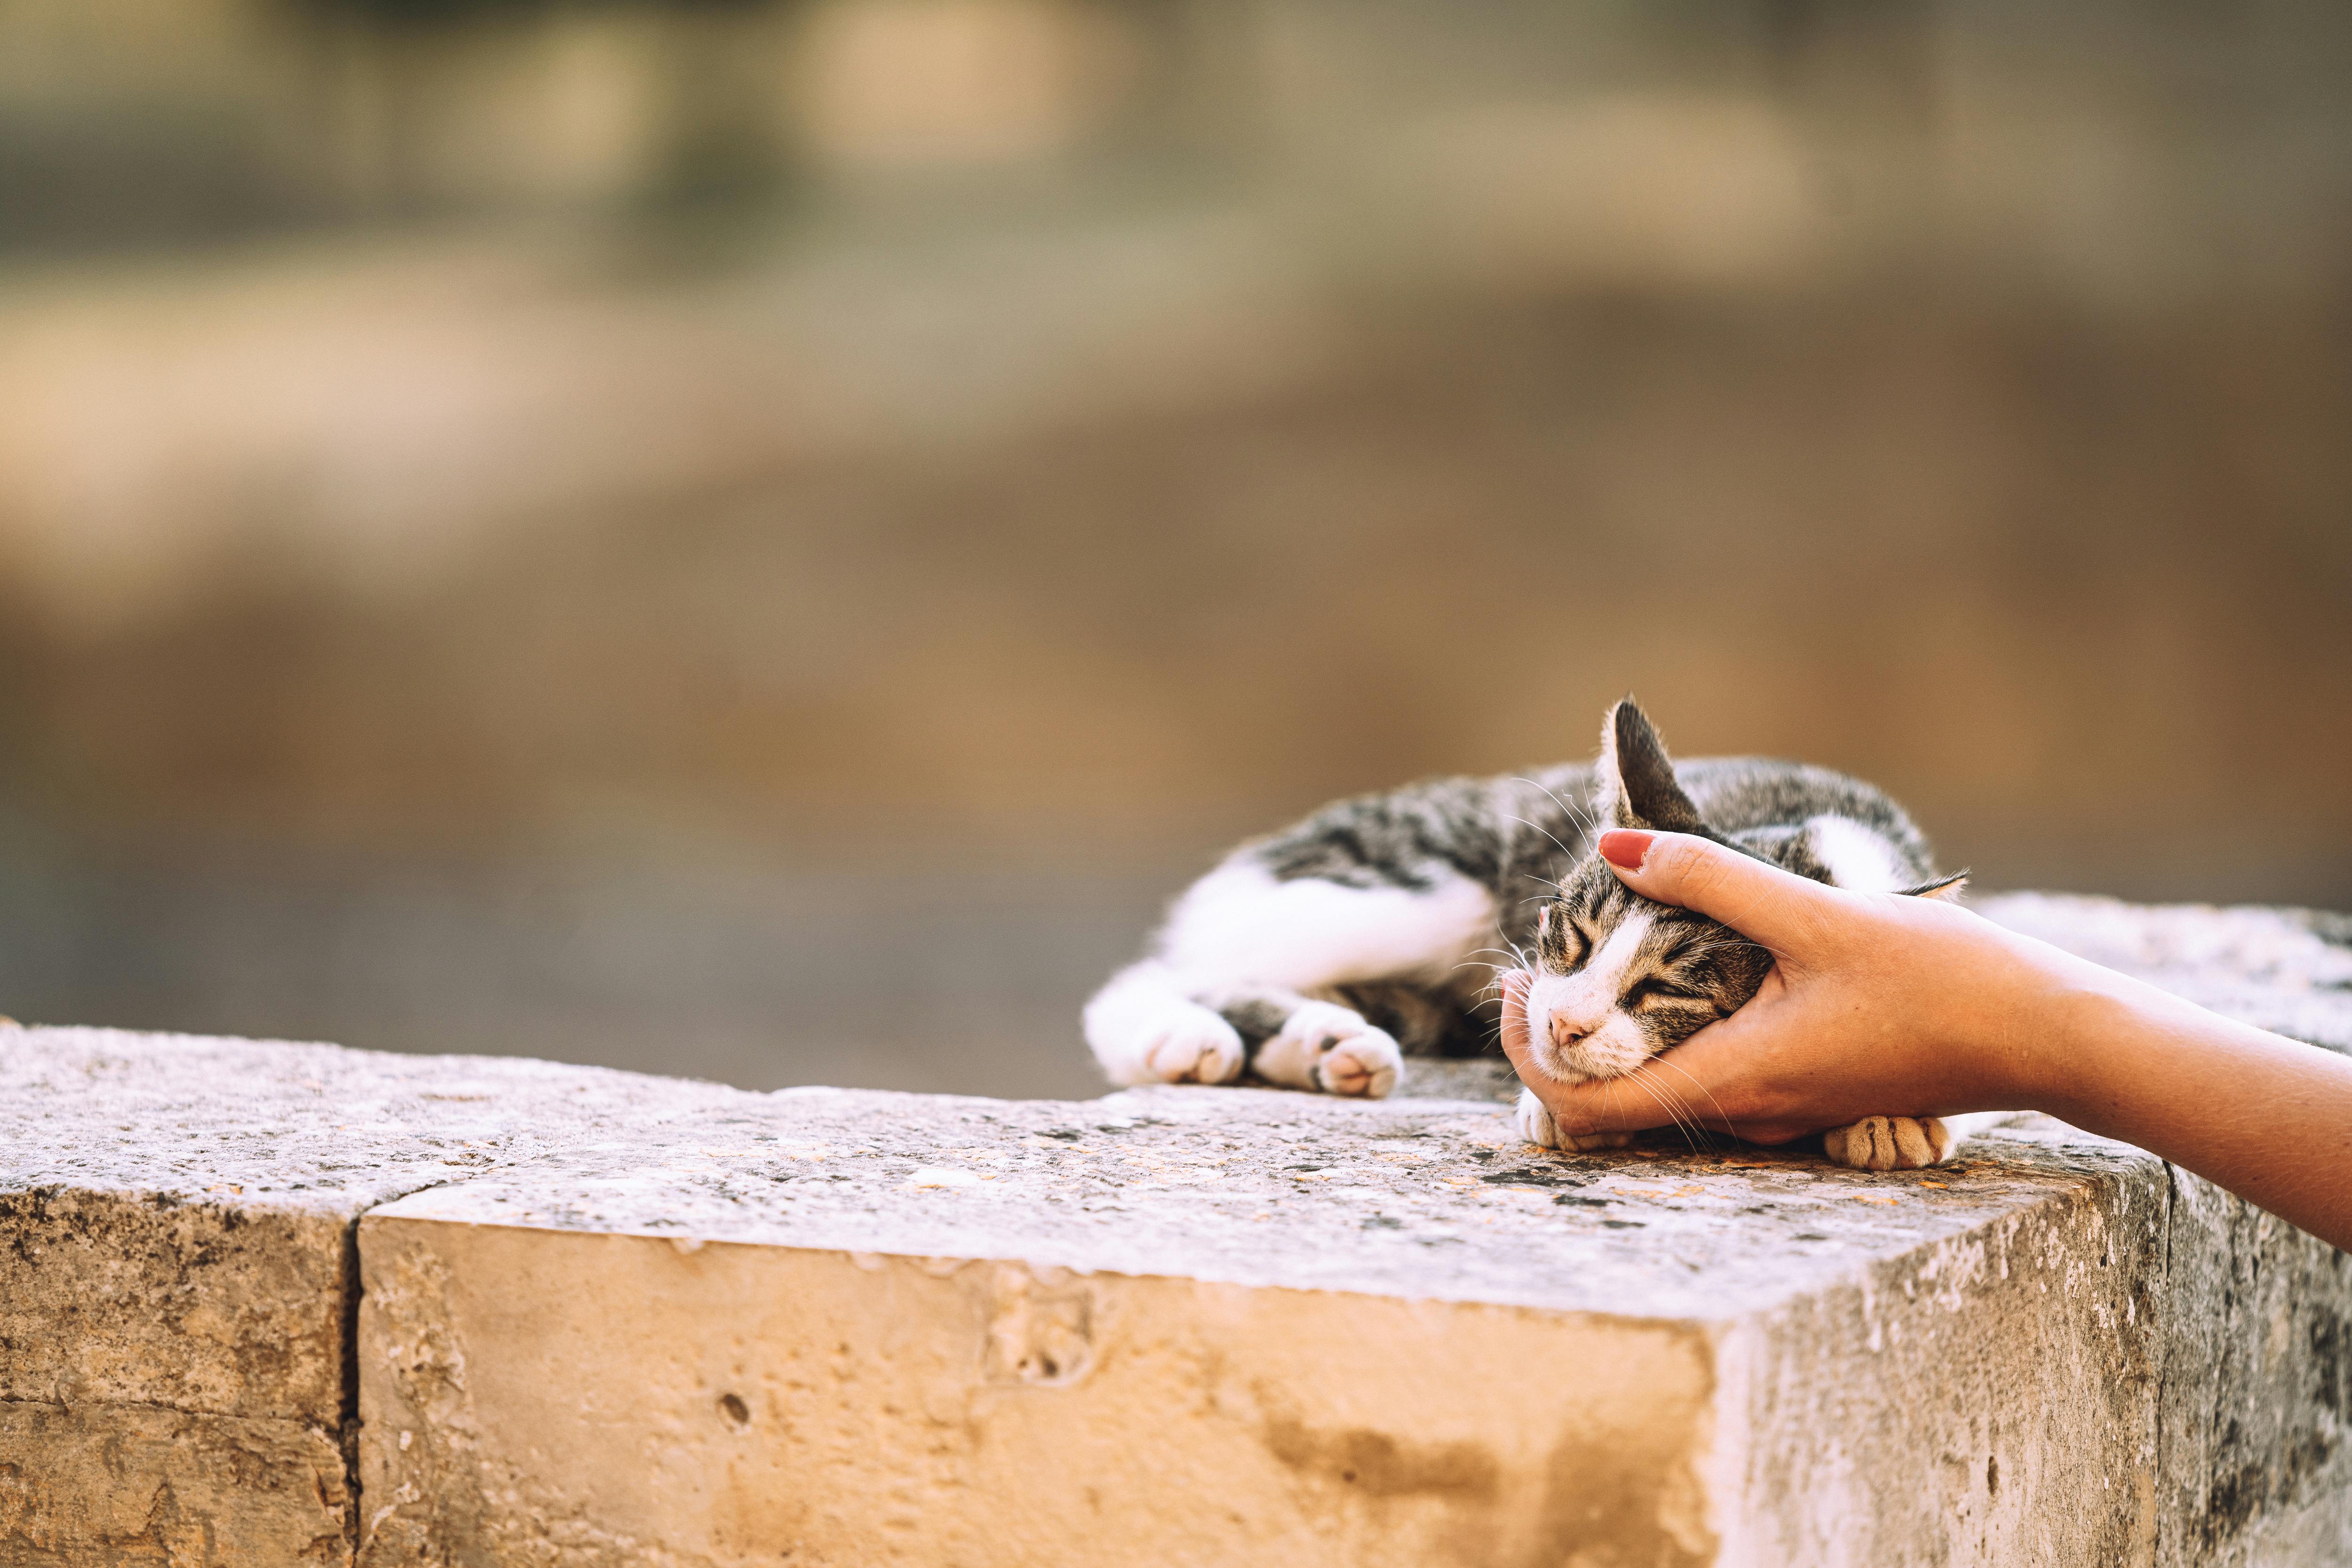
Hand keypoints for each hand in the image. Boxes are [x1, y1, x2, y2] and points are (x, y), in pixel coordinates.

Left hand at [1498, 829, 2083, 1143]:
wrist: (2047, 1036)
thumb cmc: (1941, 980)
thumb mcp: (1813, 915)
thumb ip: (1708, 880)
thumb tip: (1611, 845)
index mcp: (1731, 1082)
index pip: (1583, 1110)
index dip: (1527, 1056)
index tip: (1510, 987)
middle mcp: (1745, 1112)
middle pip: (1610, 1110)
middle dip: (1557, 1046)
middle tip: (1533, 968)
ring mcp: (1778, 1111)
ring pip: (1660, 1095)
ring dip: (1611, 1042)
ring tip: (1585, 964)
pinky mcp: (1807, 1093)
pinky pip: (1710, 1083)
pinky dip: (1667, 1041)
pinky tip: (1671, 980)